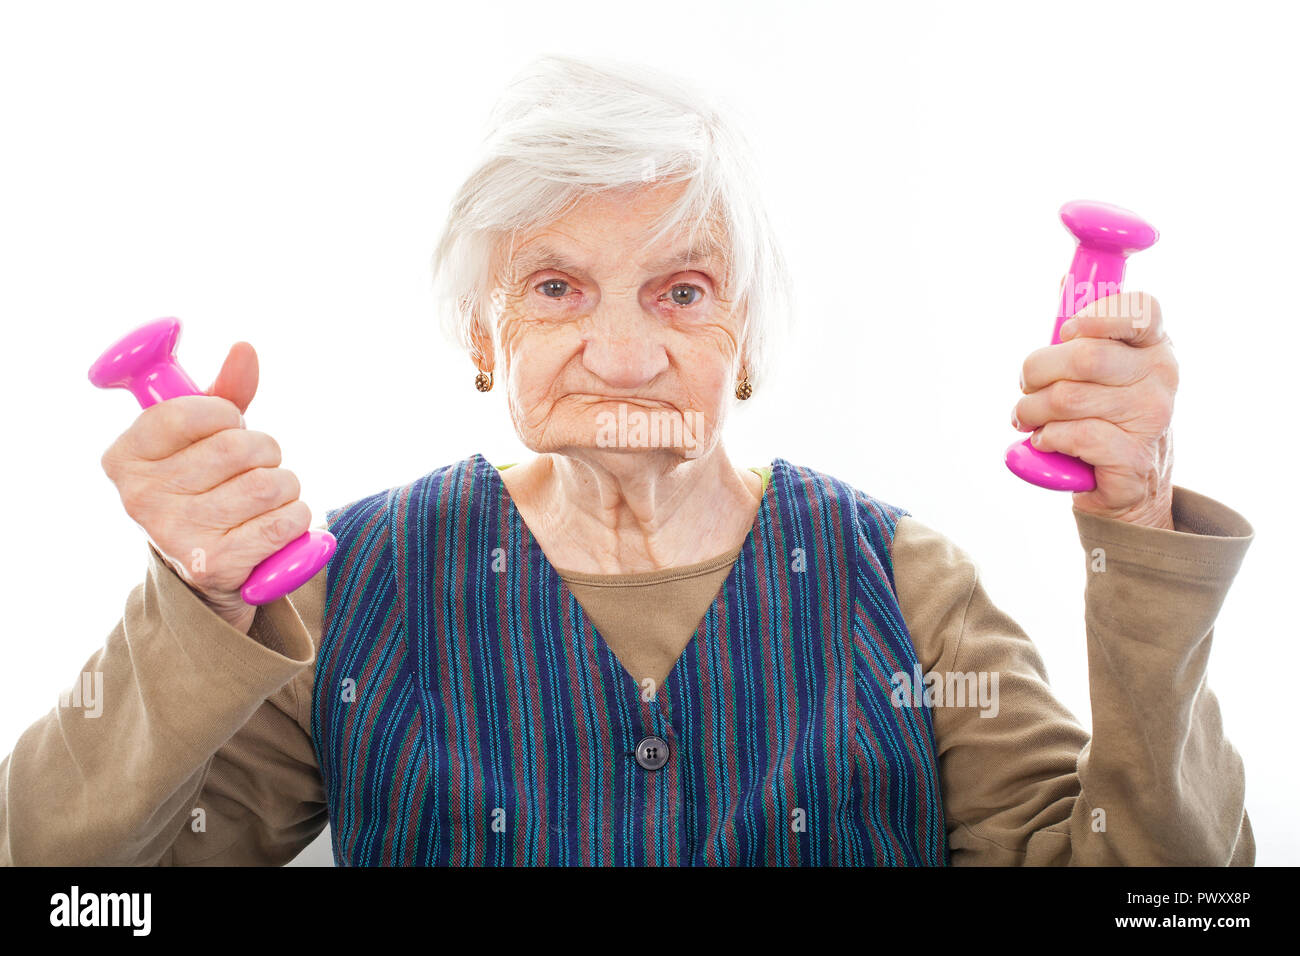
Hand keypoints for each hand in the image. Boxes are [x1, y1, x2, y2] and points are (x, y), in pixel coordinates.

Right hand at [99, 342, 312, 631]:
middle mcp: (141, 497)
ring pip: (269, 484)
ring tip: (265, 498)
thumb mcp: (204, 437)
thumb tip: (244, 349)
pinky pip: (286, 521)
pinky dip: (296, 517)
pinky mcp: (215, 565)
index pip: (187, 412)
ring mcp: (176, 535)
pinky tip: (276, 523)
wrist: (206, 568)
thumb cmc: (206, 486)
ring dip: (285, 486)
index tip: (228, 426)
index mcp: (125, 457)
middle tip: (256, 466)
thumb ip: (224, 392)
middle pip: (237, 447)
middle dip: (266, 451)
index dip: (226, 415)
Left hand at [1012, 290, 1177, 530]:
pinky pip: (1074, 435)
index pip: (1139, 309)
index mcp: (1154, 344)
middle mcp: (1162, 376)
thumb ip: (1083, 333)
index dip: (1095, 316)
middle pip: (1084, 356)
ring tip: (1029, 418)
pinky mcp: (1135, 458)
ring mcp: (1153, 418)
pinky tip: (1048, 441)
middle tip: (1027, 387)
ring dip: (1031, 410)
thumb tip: (1065, 283)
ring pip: (1067, 398)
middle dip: (1036, 372)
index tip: (1066, 333)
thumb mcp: (1097, 370)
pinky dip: (1047, 438)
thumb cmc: (1101, 416)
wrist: (1123, 485)